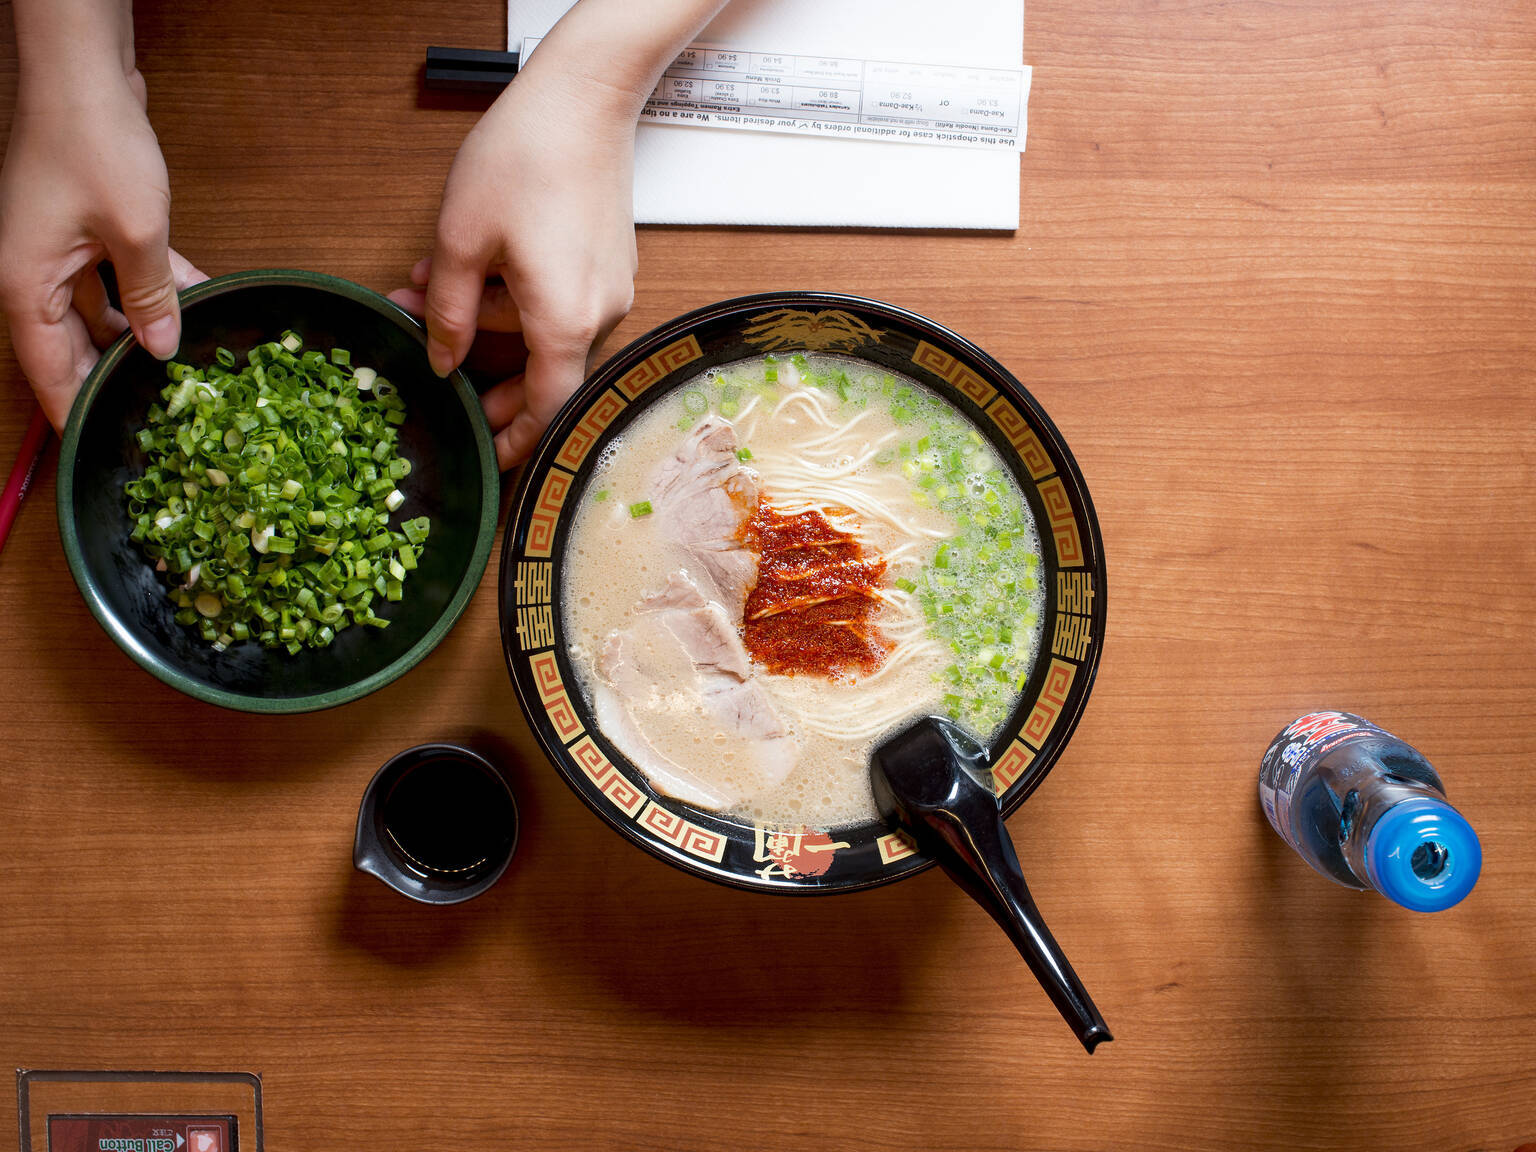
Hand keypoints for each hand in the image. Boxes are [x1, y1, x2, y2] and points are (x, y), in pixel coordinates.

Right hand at [0, 70, 206, 429]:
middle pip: (73, 348)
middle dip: (116, 377)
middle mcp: (31, 274)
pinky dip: (149, 291)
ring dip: (143, 333)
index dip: (76, 413)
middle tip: (159, 413)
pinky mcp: (80, 230)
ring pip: (99, 313)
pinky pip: (114, 276)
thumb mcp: (137, 233)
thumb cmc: (94, 143)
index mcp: (26, 287)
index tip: (104, 447)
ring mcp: (54, 251)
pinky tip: (195, 306)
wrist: (84, 72)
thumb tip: (162, 349)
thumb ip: (152, 297)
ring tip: (186, 368)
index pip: (47, 373)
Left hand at [389, 68, 637, 470]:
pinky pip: (563, 301)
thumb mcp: (460, 240)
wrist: (583, 98)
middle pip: (544, 370)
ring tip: (431, 286)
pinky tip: (482, 266)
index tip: (493, 458)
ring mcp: (611, 289)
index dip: (519, 442)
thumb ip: (446, 311)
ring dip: (492, 321)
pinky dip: (521, 298)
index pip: (547, 409)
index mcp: (563, 320)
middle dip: (488, 373)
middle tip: (445, 377)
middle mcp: (600, 313)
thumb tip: (442, 359)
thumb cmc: (525, 158)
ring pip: (548, 331)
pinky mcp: (611, 264)